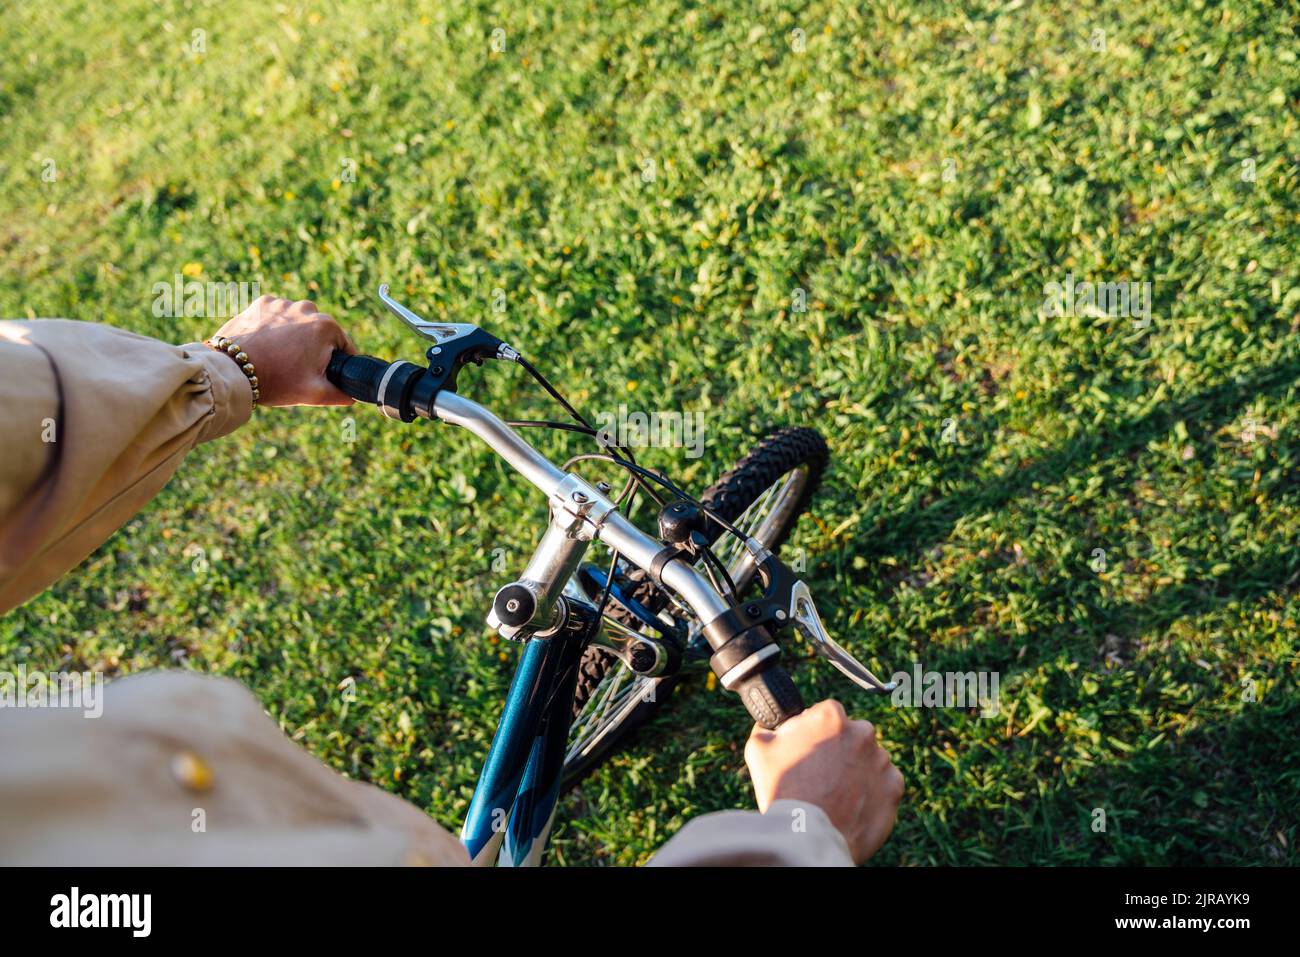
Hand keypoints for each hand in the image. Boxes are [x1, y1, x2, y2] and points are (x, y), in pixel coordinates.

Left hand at [212, 296, 355, 406]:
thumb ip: (342, 394)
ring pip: (298, 322)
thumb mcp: (314, 393)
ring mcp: (283, 303)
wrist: (231, 370)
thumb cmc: (275, 381)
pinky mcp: (261, 303)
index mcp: (326, 326)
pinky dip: (275, 327)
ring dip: (294, 336)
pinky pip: (277, 315)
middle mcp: (307, 308)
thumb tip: (354, 394)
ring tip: (279, 357)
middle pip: (320, 333)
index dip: (337, 363)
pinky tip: (266, 344)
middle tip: (296, 369)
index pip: (344, 346)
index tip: (321, 374)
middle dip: (314, 349)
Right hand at [744, 699, 902, 863]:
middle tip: (821, 775)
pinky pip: (883, 782)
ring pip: (868, 759)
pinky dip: (872, 791)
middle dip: (839, 749)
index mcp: (831, 715)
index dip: (813, 732)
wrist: (810, 836)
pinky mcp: (894, 786)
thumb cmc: (783, 790)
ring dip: (856, 770)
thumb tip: (771, 724)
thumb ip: (768, 727)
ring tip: (835, 794)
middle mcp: (862, 731)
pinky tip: (852, 804)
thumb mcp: (760, 749)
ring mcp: (881, 759)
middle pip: (850, 735)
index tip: (807, 751)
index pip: (825, 714)